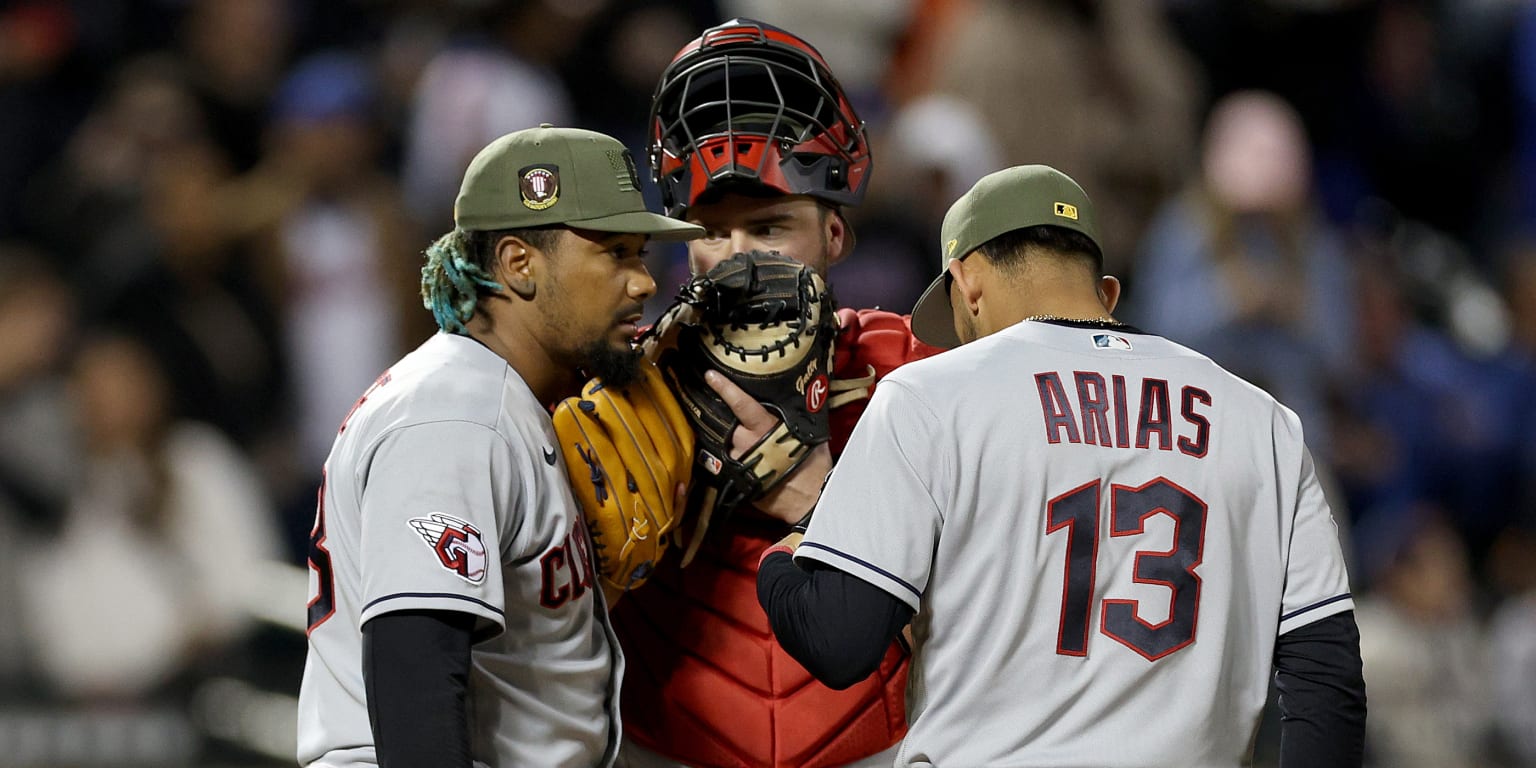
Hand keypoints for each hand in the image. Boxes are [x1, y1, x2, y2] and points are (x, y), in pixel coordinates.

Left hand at [704, 370, 828, 525]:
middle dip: (723, 413)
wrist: (808, 501)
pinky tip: (745, 456)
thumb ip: (799, 416)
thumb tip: (804, 396)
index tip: (711, 376)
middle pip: (726, 421)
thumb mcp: (809, 435)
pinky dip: (734, 455)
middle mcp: (748, 442)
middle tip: (721, 406)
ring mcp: (739, 460)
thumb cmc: (812, 468)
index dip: (726, 389)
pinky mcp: (736, 476)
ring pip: (727, 441)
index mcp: (766, 428)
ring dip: (731, 438)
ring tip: (746, 441)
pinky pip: (729, 460)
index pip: (742, 405)